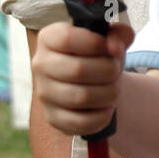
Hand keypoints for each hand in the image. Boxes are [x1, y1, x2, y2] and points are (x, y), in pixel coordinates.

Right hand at [32, 21, 135, 137]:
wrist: (90, 82)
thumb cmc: (98, 54)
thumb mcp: (108, 38)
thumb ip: (118, 34)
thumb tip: (115, 47)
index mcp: (48, 38)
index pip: (67, 39)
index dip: (95, 44)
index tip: (112, 48)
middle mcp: (40, 65)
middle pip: (77, 70)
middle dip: (108, 71)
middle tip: (116, 71)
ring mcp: (44, 93)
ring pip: (81, 97)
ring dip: (108, 93)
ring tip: (114, 88)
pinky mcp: (53, 118)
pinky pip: (81, 122)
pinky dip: (102, 116)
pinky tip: (107, 106)